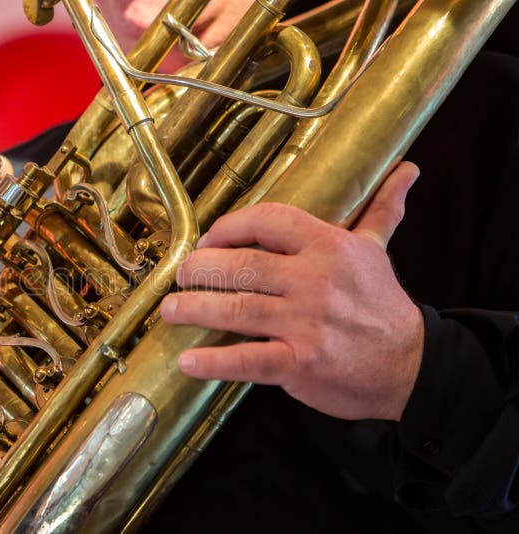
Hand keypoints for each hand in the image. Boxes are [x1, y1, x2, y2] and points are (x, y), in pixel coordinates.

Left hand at [160, 162, 422, 420]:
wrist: (412, 366)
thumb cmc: (383, 307)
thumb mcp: (378, 252)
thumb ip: (381, 211)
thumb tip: (406, 172)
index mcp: (329, 247)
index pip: (266, 221)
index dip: (228, 227)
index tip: (207, 240)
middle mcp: (315, 281)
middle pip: (241, 265)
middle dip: (201, 268)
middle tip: (182, 275)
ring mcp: (306, 323)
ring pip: (236, 308)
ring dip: (195, 308)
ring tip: (171, 309)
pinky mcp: (300, 363)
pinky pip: (247, 360)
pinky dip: (214, 362)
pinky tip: (188, 361)